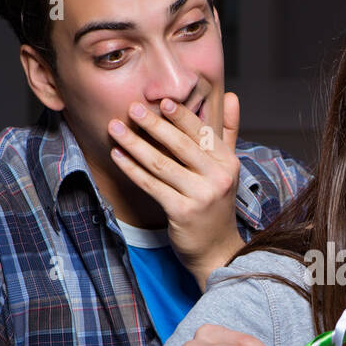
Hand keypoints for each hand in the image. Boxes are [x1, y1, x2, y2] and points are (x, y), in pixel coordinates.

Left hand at [108, 92, 244, 288]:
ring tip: (115, 128)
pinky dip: (132, 169)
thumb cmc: (216, 203)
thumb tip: (231, 96)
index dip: (181, 116)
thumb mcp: (227, 167)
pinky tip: (117, 155)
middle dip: (154, 125)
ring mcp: (200, 196)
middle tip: (132, 108)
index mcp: (228, 162)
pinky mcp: (182, 212)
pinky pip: (151, 185)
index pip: (202, 132)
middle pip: (181, 146)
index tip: (161, 101)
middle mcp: (218, 178)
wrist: (216, 249)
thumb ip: (228, 131)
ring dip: (135, 144)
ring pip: (161, 164)